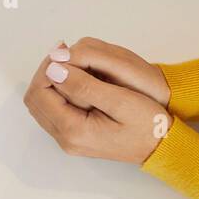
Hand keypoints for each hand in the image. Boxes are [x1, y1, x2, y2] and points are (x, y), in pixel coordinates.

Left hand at [24, 50, 170, 163]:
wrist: (163, 146)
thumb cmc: (148, 124)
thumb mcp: (121, 101)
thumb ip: (84, 85)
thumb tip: (54, 70)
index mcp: (73, 131)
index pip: (40, 93)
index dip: (47, 68)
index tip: (63, 52)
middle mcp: (65, 139)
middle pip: (35, 99)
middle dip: (46, 73)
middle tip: (64, 54)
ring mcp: (68, 139)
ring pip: (42, 103)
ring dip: (51, 81)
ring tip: (72, 63)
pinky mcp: (74, 136)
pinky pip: (54, 109)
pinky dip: (59, 91)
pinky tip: (77, 78)